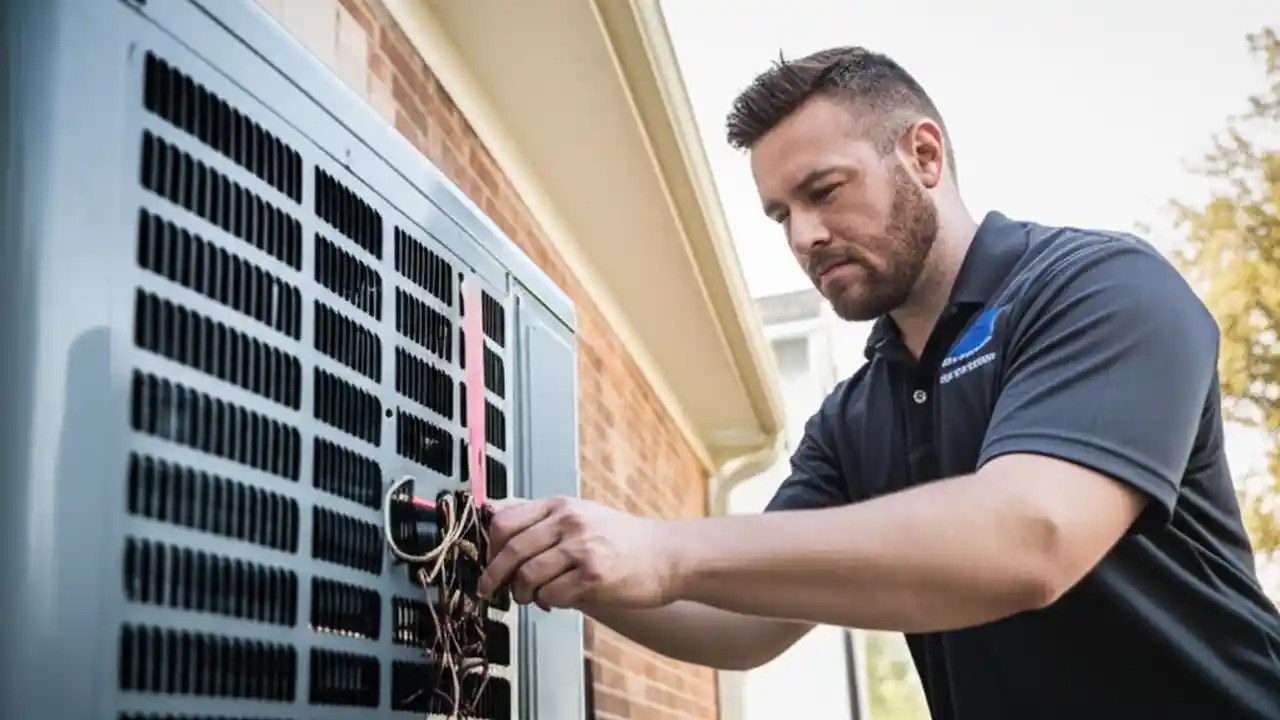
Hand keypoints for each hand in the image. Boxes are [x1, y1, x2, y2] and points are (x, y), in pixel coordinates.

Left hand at [478, 496, 681, 609]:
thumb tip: (491, 509)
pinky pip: (552, 595)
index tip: (488, 562)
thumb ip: (537, 516)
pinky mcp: (594, 577)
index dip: (489, 546)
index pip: (506, 521)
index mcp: (560, 505)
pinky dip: (547, 603)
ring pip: (528, 576)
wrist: (666, 556)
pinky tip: (556, 601)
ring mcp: (583, 548)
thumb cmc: (619, 538)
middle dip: (494, 576)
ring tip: (529, 598)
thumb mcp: (578, 514)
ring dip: (522, 593)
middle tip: (488, 591)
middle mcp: (569, 522)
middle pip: (512, 550)